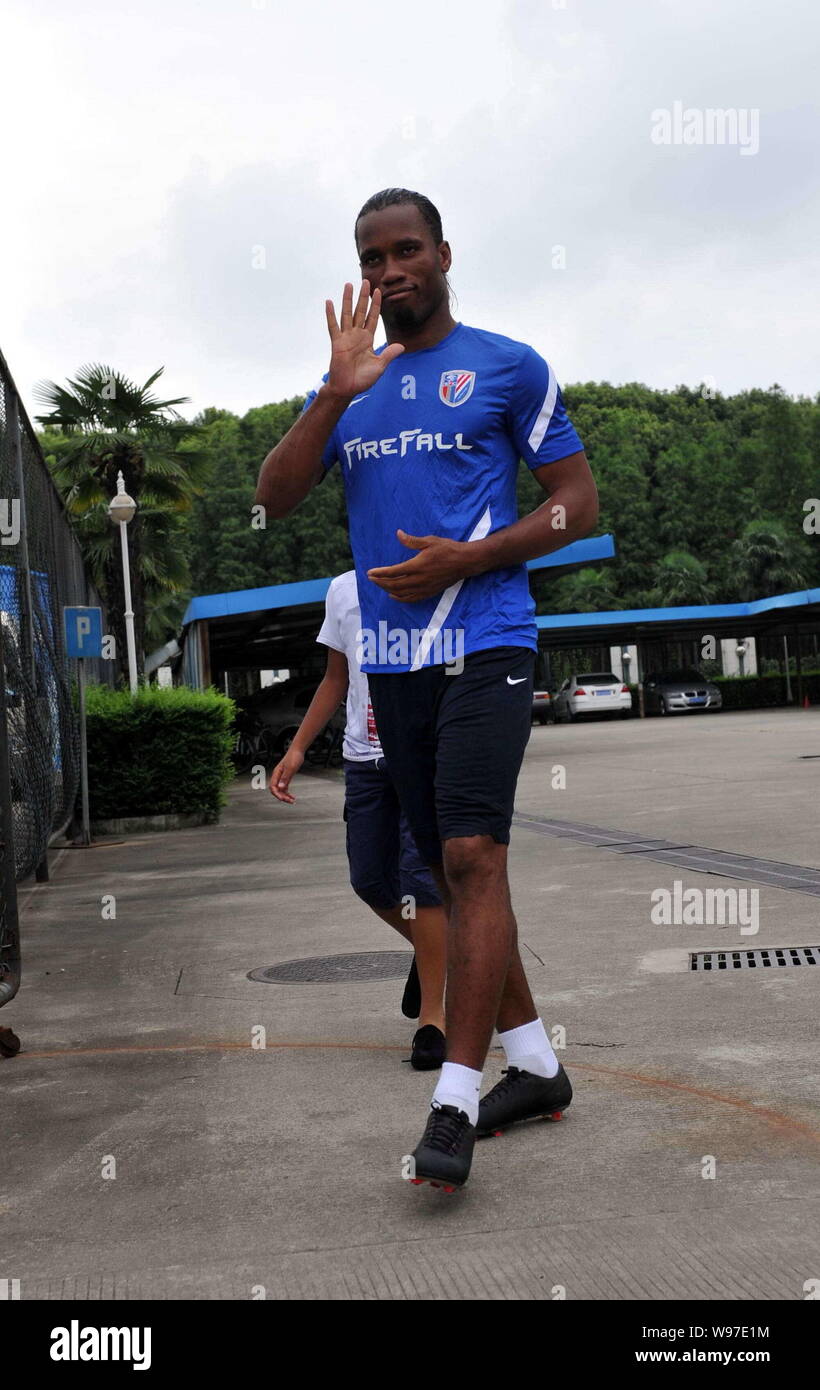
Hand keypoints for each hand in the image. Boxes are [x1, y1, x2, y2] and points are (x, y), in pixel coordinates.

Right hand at [269, 748, 304, 802]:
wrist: (298, 750)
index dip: (277, 794)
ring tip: (292, 801)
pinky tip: (292, 797)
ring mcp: (281, 777)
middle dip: (282, 797)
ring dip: (285, 796)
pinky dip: (287, 793)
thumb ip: (285, 778)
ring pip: (281, 790)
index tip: (283, 799)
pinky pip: (285, 787)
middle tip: (290, 801)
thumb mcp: (291, 768)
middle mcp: (278, 776)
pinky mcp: (286, 777)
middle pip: (276, 790)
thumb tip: (281, 787)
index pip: (273, 787)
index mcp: (276, 773)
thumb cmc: (294, 757)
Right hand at [325, 282, 404, 398]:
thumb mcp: (380, 366)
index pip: (373, 318)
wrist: (347, 388)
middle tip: (365, 281)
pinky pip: (333, 326)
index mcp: (368, 339)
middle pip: (361, 311)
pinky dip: (331, 315)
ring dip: (347, 300)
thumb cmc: (362, 379)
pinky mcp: (337, 343)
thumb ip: (388, 355)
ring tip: (348, 285)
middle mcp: (357, 335)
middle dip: (363, 297)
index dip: (376, 305)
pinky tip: (329, 302)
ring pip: (347, 314)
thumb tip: (401, 346)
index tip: (378, 291)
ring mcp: (346, 338)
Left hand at [367, 530, 477, 601]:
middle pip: (394, 584)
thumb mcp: (429, 541)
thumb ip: (412, 541)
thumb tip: (398, 534)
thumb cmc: (448, 549)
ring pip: (401, 593)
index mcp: (418, 565)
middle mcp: (420, 579)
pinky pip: (412, 599)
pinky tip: (393, 595)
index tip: (370, 572)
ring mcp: (425, 587)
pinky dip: (400, 598)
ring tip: (380, 584)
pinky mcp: (430, 592)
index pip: (393, 572)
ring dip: (388, 590)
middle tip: (371, 578)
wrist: (465, 562)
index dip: (380, 573)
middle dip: (380, 582)